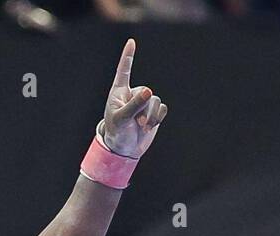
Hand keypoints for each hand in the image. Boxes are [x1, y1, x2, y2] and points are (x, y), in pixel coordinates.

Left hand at [100, 39, 167, 158]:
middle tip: (137, 123)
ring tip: (142, 126)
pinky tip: (150, 126)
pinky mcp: (153, 112)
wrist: (124, 149)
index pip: (124, 71)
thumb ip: (134, 105)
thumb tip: (149, 91)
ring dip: (151, 115)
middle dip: (144, 108)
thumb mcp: (122, 119)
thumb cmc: (117, 133)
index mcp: (119, 92)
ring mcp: (143, 103)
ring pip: (155, 100)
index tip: (131, 42)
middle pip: (146, 92)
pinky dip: (158, 118)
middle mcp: (132, 94)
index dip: (128, 56)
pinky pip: (162, 109)